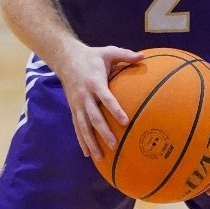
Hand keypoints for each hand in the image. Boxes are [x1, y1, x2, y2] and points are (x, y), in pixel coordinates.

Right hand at [59, 45, 143, 163]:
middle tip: (114, 144)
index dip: (115, 110)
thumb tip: (144, 56)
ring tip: (100, 157)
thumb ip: (126, 55)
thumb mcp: (108, 51)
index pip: (106, 98)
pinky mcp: (73, 109)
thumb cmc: (91, 56)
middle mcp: (85, 96)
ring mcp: (77, 104)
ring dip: (91, 142)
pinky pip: (77, 127)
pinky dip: (81, 141)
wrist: (65, 58)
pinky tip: (87, 153)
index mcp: (95, 82)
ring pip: (83, 126)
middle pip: (94, 117)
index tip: (125, 121)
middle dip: (103, 132)